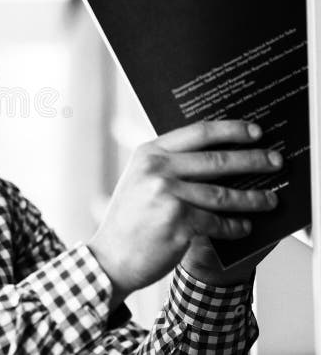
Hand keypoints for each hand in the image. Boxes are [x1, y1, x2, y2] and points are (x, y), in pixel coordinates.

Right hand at [88, 120, 280, 307]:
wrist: (111, 256)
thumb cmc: (129, 220)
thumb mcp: (140, 179)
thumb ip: (170, 164)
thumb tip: (218, 155)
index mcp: (149, 153)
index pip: (198, 132)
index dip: (232, 130)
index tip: (256, 131)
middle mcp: (157, 170)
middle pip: (217, 160)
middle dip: (253, 160)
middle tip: (275, 161)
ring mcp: (167, 196)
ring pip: (223, 194)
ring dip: (253, 198)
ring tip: (270, 199)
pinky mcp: (178, 223)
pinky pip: (217, 222)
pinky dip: (235, 226)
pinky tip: (244, 226)